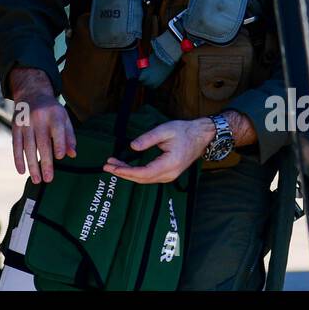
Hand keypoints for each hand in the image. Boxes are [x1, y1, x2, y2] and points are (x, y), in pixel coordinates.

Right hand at [9, 67, 75, 183]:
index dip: (59, 143)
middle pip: (42, 143)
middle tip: (49, 179)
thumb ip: (69, 136)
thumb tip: (72, 154)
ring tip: (37, 180)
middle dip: (45, 162)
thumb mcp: (64, 118)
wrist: (31, 93)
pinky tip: (21, 171)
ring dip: (32, 165)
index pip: (57, 129)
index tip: (60, 157)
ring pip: (28, 147)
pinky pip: (16, 145)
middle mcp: (38, 118)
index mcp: (54, 114)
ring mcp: (25, 122)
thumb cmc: (52, 110)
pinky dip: (18, 159)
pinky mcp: (15, 127)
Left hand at [104, 111, 255, 183]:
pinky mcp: (168, 173)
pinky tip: (126, 167)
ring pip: (145, 179)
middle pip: (142, 179)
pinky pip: (149, 177)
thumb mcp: (165, 130)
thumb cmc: (184, 131)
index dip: (126, 171)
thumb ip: (148, 138)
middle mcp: (169, 174)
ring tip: (113, 164)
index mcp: (170, 164)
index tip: (112, 166)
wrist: (201, 136)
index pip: (143, 173)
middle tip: (107, 165)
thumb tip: (133, 146)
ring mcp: (169, 175)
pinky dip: (136, 173)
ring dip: (128, 173)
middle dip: (123, 173)